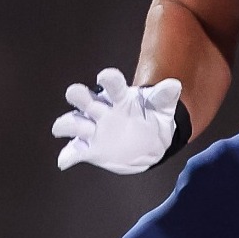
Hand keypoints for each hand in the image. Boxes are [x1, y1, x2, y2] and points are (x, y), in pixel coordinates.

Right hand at [53, 70, 188, 173]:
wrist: (149, 144)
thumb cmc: (152, 118)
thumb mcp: (163, 108)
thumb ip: (165, 97)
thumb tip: (175, 85)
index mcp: (119, 98)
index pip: (112, 85)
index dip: (108, 79)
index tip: (104, 76)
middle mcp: (101, 111)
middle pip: (84, 99)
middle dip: (78, 95)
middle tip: (75, 92)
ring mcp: (93, 130)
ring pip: (73, 123)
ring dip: (67, 124)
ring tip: (63, 128)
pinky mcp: (89, 149)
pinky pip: (74, 152)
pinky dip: (68, 156)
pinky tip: (65, 161)